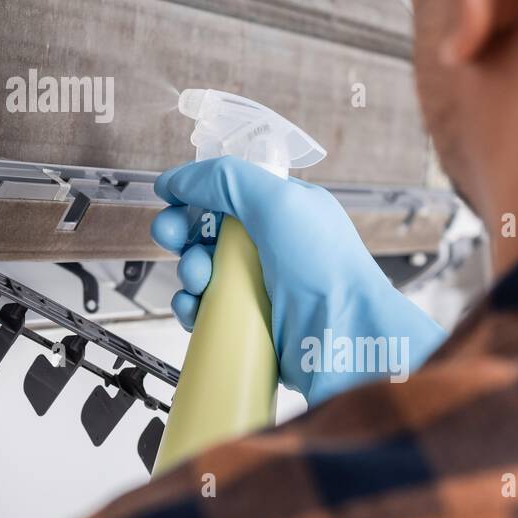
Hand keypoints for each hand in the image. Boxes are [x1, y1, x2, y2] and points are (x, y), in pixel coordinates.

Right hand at [151, 156, 446, 405]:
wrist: (346, 338)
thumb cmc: (326, 269)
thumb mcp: (278, 202)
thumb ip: (225, 180)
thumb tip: (177, 178)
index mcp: (282, 212)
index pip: (226, 193)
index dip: (195, 194)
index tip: (171, 198)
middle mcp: (269, 246)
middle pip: (206, 231)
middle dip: (182, 232)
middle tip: (172, 237)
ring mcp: (257, 285)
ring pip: (202, 271)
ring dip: (188, 271)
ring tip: (198, 278)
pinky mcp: (247, 322)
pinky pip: (204, 309)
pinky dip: (190, 307)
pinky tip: (193, 307)